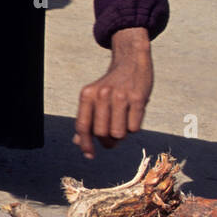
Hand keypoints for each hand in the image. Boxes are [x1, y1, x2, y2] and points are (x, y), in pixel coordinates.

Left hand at [74, 27, 152, 159]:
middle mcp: (102, 94)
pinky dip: (134, 127)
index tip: (89, 155)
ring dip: (121, 135)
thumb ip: (87, 118)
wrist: (131, 61)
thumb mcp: (94, 97)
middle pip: (101, 134)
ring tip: (123, 123)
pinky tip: (133, 115)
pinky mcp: (138, 98)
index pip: (82, 126)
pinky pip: (134, 128)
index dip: (85, 144)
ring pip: (118, 134)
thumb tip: (78, 142)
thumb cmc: (112, 86)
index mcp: (87, 95)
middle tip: (112, 137)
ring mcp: (121, 96)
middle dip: (107, 141)